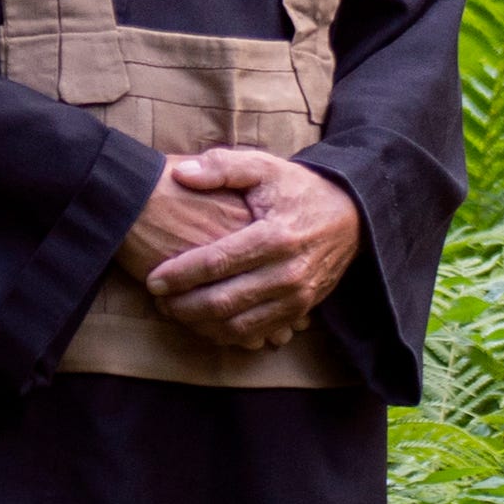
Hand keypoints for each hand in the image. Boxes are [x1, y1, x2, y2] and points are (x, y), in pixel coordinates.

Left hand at [140, 148, 359, 351]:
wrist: (351, 216)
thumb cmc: (298, 190)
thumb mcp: (265, 167)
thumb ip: (222, 167)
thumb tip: (181, 174)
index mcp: (275, 236)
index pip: (217, 262)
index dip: (180, 274)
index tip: (153, 279)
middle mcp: (288, 272)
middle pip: (223, 301)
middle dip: (183, 306)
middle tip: (157, 301)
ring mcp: (297, 297)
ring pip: (238, 326)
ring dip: (200, 326)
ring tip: (175, 313)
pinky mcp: (300, 311)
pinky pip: (256, 334)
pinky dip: (226, 335)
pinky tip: (204, 323)